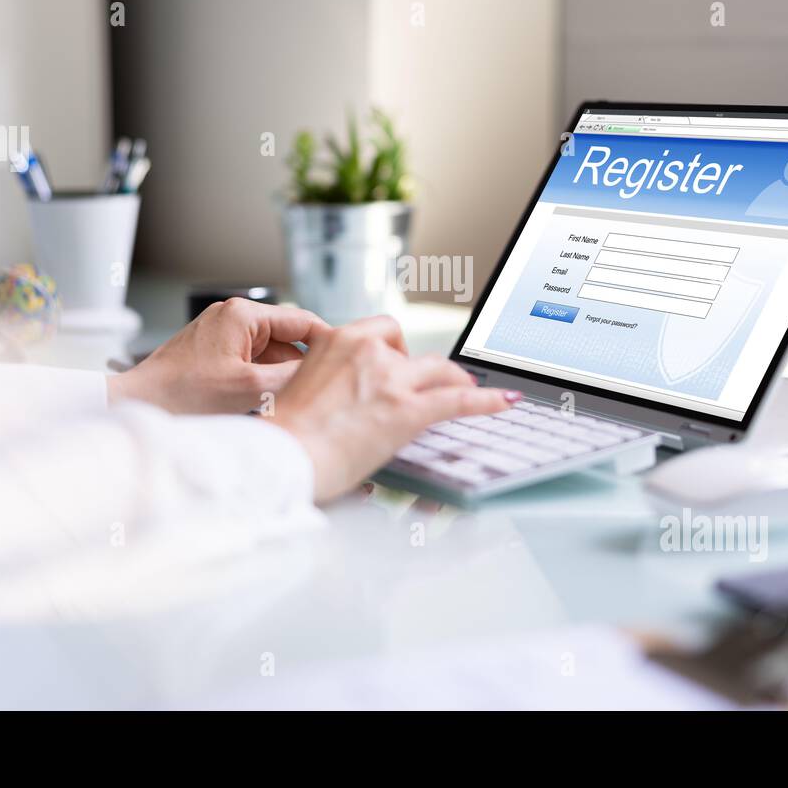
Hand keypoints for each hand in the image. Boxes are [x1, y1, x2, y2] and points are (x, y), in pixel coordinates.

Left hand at [108, 298, 330, 414]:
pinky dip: (260, 386)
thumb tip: (326, 373)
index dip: (329, 343)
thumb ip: (292, 377)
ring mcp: (222, 337)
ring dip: (279, 382)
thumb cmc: (181, 395)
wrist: (136, 407)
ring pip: (270, 357)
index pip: (303, 322)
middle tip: (320, 396)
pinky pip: (251, 367)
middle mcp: (233, 319)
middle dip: (301, 370)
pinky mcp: (213, 355)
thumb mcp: (249, 389)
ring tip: (287, 408)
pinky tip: (263, 411)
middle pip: (287, 342)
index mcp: (243, 315)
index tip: (349, 363)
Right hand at [268, 315, 518, 502]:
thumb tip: (341, 402)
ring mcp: (391, 380)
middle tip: (425, 387)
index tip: (401, 361)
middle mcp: (368, 352)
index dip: (396, 349)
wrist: (282, 458)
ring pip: (440, 371)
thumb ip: (326, 383)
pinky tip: (505, 401)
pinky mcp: (408, 410)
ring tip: (467, 392)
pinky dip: (487, 400)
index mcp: (337, 341)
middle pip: (412, 351)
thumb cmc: (283, 436)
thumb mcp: (300, 391)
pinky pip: (458, 400)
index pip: (381, 330)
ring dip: (455, 382)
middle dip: (422, 369)